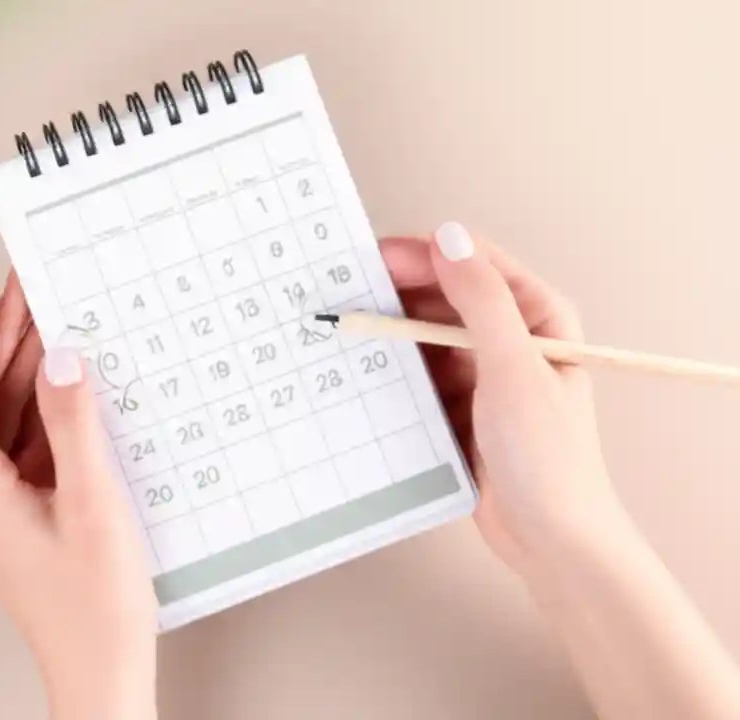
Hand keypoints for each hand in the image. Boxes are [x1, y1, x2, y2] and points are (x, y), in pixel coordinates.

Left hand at [0, 258, 157, 719]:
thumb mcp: (94, 507)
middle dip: (0, 334)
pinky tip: (69, 378)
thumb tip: (62, 360)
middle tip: (27, 280)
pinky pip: (25, 441)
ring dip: (23, 365)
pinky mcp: (23, 510)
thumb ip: (76, 427)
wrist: (101, 673)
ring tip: (51, 313)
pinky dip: (44, 405)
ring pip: (1, 416)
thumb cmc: (94, 611)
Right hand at [379, 223, 618, 576]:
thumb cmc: (547, 456)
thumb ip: (481, 301)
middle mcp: (512, 337)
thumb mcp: (512, 369)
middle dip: (397, 294)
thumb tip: (448, 238)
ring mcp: (484, 373)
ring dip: (391, 334)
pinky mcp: (461, 406)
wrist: (550, 539)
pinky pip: (419, 375)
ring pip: (426, 336)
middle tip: (346, 296)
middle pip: (444, 297)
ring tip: (346, 332)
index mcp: (538, 316)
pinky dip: (394, 371)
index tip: (372, 259)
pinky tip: (364, 373)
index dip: (424, 255)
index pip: (474, 264)